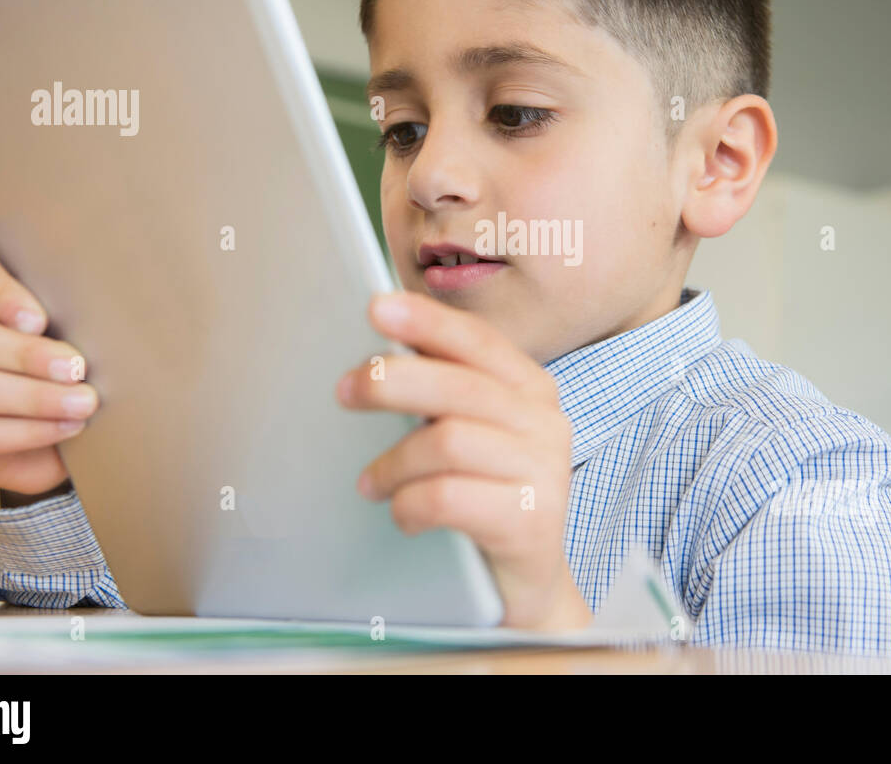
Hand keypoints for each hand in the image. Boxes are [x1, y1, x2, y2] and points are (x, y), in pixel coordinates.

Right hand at [0, 239, 98, 496]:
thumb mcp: (69, 322)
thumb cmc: (63, 354)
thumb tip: (118, 303)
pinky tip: (65, 427)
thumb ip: (73, 304)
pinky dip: (23, 432)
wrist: (48, 422)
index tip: (39, 318)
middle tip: (76, 367)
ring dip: (31, 398)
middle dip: (22, 354)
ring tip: (83, 403)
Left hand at [336, 290, 591, 631]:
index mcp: (530, 389)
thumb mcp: (470, 435)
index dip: (428, 322)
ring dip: (393, 462)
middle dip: (392, 382)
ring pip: (448, 441)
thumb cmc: (486, 497)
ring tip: (370, 482)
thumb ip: (443, 393)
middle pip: (459, 386)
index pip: (477, 342)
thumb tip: (381, 352)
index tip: (377, 307)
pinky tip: (401, 513)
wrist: (526, 583)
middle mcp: (545, 422)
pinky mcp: (531, 522)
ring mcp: (545, 473)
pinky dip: (410, 503)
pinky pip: (450, 498)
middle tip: (345, 392)